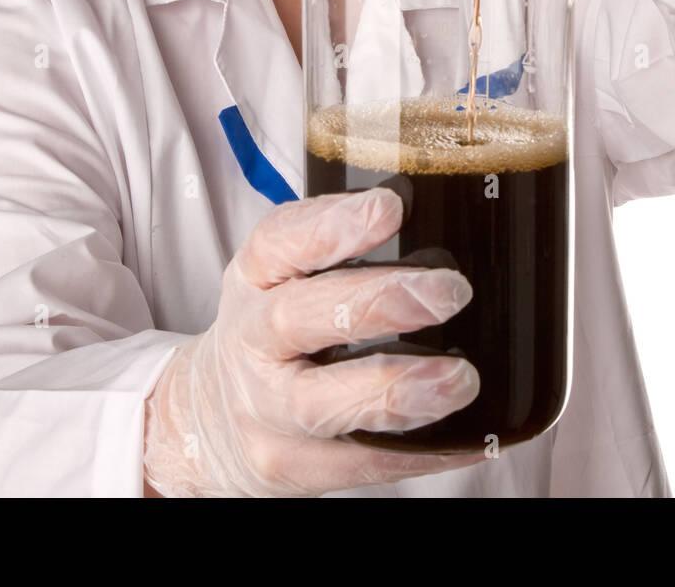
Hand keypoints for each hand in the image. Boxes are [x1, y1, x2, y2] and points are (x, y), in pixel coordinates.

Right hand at [143, 188, 484, 496]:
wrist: (203, 420)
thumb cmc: (269, 331)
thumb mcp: (280, 274)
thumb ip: (338, 246)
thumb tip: (440, 213)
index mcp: (254, 278)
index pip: (280, 242)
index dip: (333, 224)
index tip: (391, 207)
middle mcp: (253, 341)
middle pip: (300, 319)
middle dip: (378, 303)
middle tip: (450, 291)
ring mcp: (266, 412)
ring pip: (322, 403)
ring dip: (397, 389)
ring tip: (459, 379)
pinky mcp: (291, 467)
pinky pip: (360, 463)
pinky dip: (421, 451)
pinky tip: (471, 438)